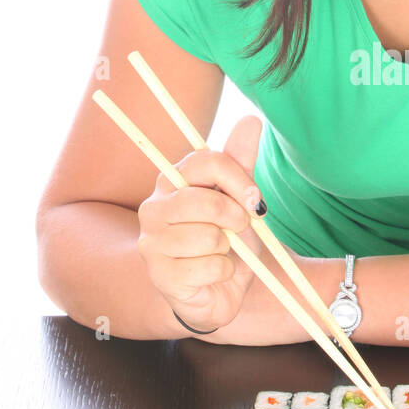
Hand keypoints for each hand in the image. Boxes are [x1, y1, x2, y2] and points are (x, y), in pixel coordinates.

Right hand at [137, 114, 266, 334]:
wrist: (215, 290)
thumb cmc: (225, 240)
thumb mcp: (238, 200)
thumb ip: (241, 163)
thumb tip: (251, 118)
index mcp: (172, 180)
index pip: (206, 161)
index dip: (239, 179)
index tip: (255, 199)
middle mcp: (154, 207)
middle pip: (205, 201)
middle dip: (236, 218)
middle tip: (239, 229)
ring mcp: (152, 242)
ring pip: (209, 237)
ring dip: (229, 249)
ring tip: (222, 252)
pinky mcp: (160, 275)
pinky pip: (209, 267)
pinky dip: (224, 272)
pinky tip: (213, 274)